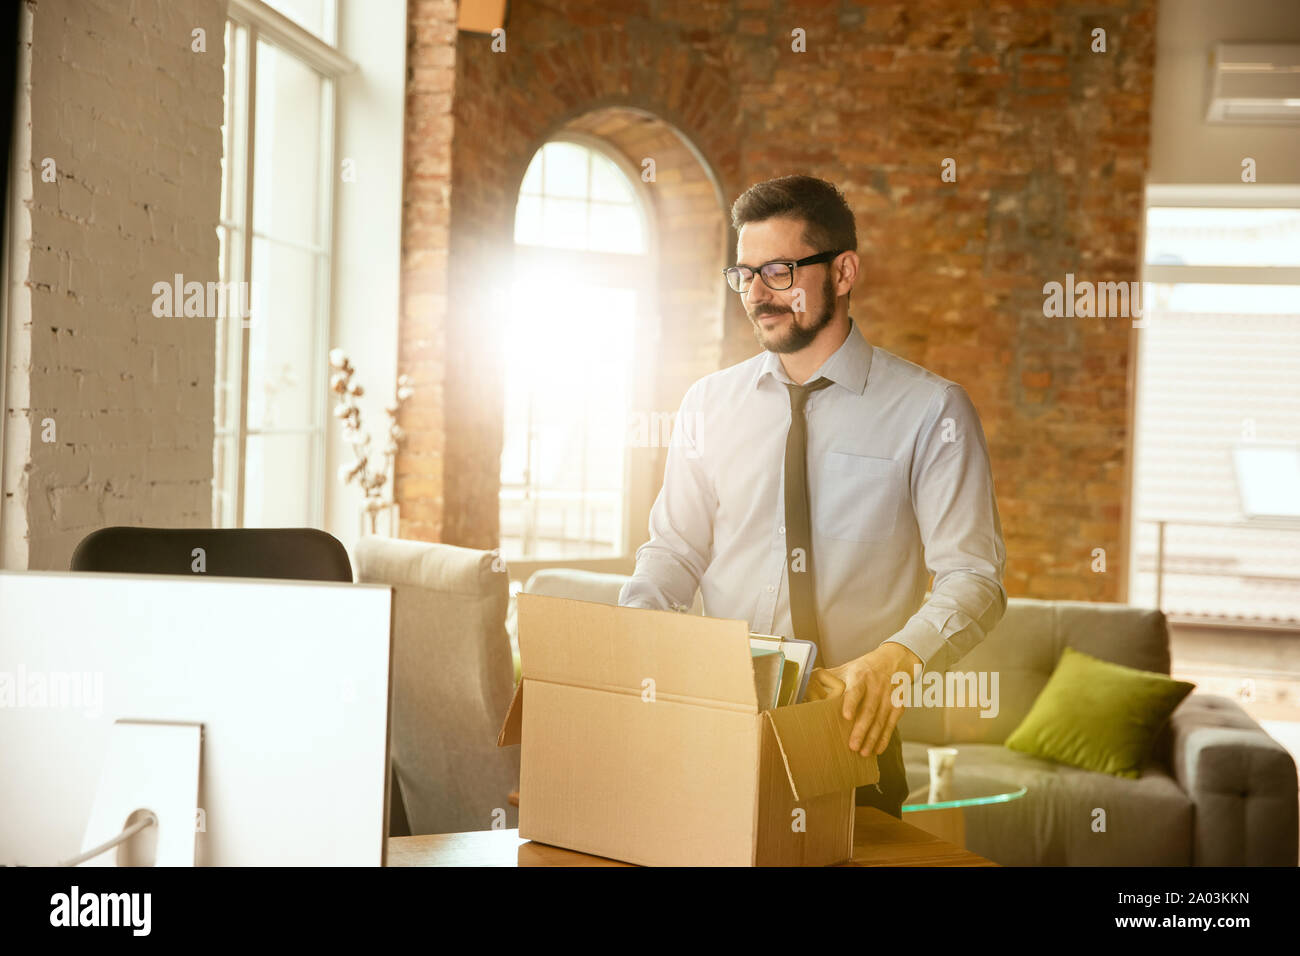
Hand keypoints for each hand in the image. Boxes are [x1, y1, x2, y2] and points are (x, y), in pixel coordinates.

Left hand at [805, 641, 921, 755]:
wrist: (894, 660)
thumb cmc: (863, 668)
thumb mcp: (846, 668)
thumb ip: (827, 678)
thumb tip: (802, 688)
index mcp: (860, 677)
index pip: (856, 690)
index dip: (851, 703)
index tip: (846, 716)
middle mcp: (876, 687)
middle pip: (869, 710)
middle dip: (861, 730)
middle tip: (852, 746)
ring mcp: (888, 697)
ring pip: (880, 720)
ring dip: (872, 738)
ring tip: (863, 753)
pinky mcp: (898, 705)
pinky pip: (891, 724)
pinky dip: (884, 738)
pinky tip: (877, 750)